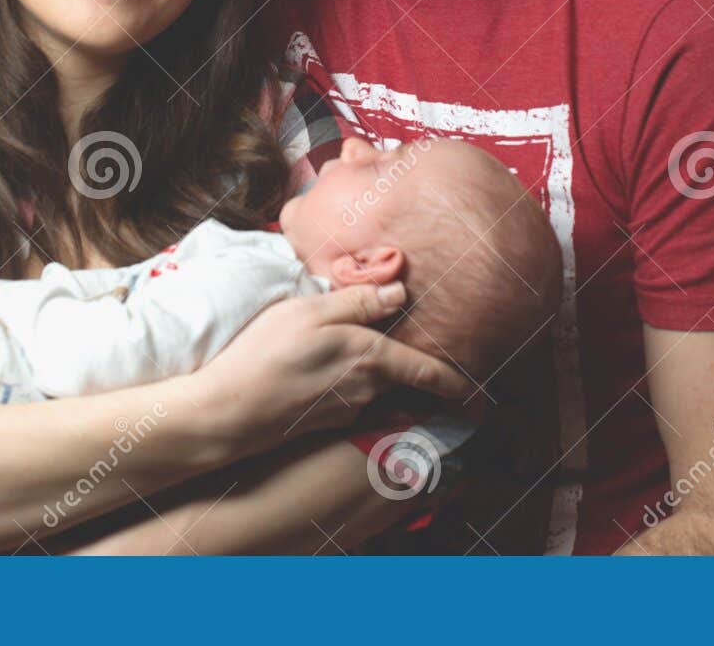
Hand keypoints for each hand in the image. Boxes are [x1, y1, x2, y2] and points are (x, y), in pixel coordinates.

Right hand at [188, 281, 477, 459]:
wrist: (229, 412)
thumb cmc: (266, 353)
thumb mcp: (311, 312)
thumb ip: (357, 302)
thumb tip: (399, 291)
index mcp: (371, 357)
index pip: (430, 373)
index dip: (460, 385)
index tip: (484, 396)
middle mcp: (368, 390)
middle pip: (404, 379)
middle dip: (420, 375)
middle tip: (434, 369)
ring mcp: (347, 410)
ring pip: (377, 388)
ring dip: (379, 378)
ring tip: (359, 355)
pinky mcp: (326, 422)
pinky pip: (353, 399)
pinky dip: (352, 387)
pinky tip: (324, 373)